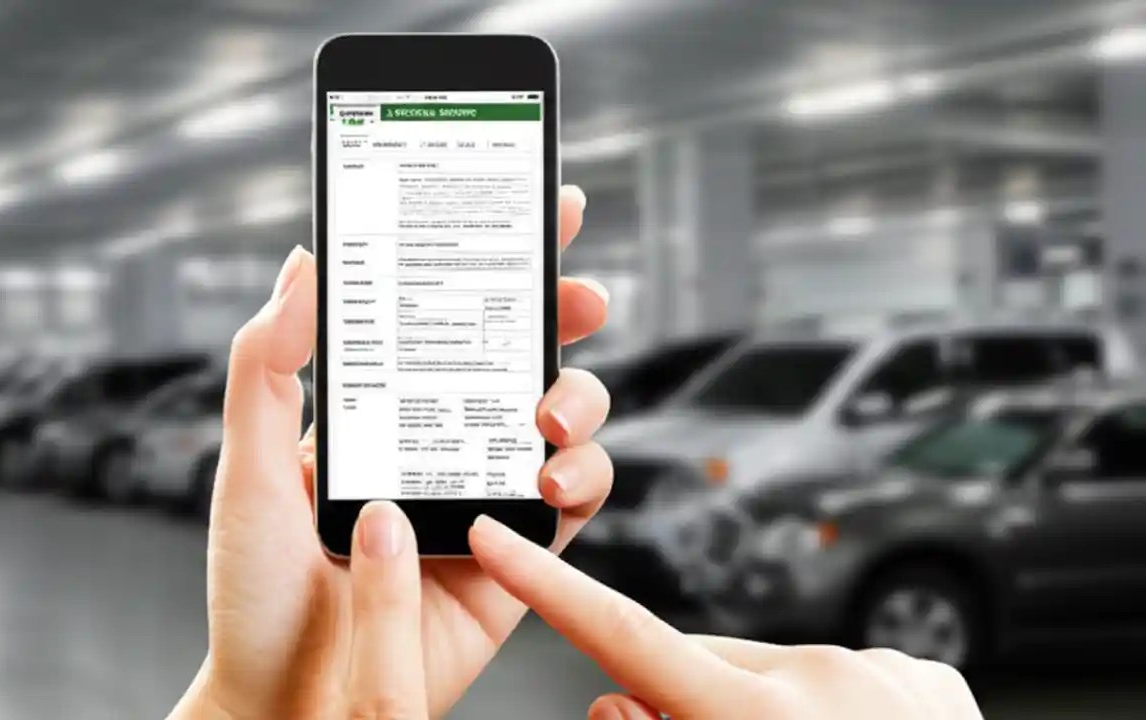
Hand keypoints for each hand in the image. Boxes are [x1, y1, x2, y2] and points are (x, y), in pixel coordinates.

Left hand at [170, 185, 612, 718]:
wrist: (292, 703)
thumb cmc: (257, 592)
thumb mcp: (248, 470)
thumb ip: (268, 367)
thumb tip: (305, 261)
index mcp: (383, 405)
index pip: (446, 313)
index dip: (499, 259)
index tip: (538, 209)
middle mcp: (442, 438)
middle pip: (523, 354)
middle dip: (564, 313)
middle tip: (581, 296)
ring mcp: (485, 492)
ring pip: (566, 421)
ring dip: (582, 402)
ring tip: (547, 422)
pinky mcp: (518, 553)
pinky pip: (576, 503)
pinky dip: (580, 482)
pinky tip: (539, 488)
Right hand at [469, 516, 985, 719]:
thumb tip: (618, 703)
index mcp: (756, 718)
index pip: (625, 635)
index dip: (549, 588)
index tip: (497, 540)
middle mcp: (820, 675)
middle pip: (705, 664)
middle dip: (690, 702)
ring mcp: (882, 670)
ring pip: (779, 673)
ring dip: (767, 711)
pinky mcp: (929, 676)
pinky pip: (848, 677)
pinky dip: (833, 709)